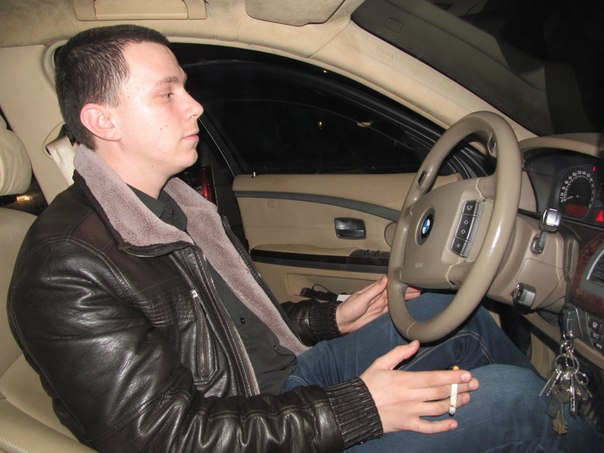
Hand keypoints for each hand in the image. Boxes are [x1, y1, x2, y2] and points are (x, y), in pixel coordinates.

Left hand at [335, 276, 421, 333]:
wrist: (342, 322)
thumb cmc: (347, 308)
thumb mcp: (361, 297)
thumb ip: (374, 289)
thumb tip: (385, 279)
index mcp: (374, 290)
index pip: (391, 284)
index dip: (401, 282)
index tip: (411, 280)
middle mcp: (379, 297)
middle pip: (397, 292)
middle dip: (408, 290)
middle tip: (420, 287)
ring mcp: (381, 306)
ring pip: (397, 301)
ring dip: (407, 298)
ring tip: (419, 294)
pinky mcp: (380, 316)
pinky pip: (393, 311)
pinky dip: (401, 309)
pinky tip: (409, 307)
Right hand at [360, 340, 478, 433]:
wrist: (355, 409)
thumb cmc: (368, 384)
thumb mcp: (380, 363)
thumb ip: (399, 353)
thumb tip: (415, 344)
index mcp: (404, 380)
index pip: (434, 378)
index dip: (453, 377)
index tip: (468, 375)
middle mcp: (410, 397)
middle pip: (441, 393)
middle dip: (460, 388)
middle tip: (475, 385)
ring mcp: (410, 412)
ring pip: (439, 409)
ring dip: (456, 403)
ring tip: (467, 398)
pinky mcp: (408, 425)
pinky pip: (429, 428)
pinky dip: (443, 426)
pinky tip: (454, 422)